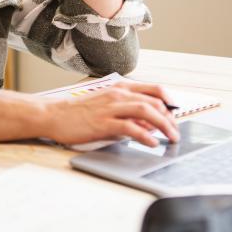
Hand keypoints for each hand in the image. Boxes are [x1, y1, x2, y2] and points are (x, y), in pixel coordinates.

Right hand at [41, 80, 180, 146]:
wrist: (55, 114)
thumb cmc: (80, 112)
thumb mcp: (107, 106)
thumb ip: (128, 112)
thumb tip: (149, 124)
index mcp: (120, 88)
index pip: (154, 89)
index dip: (170, 102)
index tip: (176, 115)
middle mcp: (118, 94)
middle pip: (154, 102)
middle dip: (171, 118)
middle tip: (176, 132)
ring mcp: (111, 108)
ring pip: (146, 111)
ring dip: (163, 125)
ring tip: (171, 137)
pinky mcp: (103, 123)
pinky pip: (130, 127)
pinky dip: (145, 136)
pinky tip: (152, 143)